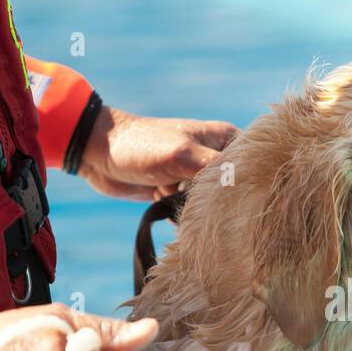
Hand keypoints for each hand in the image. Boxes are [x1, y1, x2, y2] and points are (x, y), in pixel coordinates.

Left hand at [78, 105, 237, 200]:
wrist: (98, 153)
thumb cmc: (142, 146)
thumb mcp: (183, 155)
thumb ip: (217, 170)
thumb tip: (246, 190)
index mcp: (225, 138)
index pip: (253, 165)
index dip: (250, 183)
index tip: (236, 198)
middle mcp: (214, 156)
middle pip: (232, 188)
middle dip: (214, 200)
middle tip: (191, 195)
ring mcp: (196, 175)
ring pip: (210, 203)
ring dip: (192, 207)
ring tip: (170, 192)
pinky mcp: (178, 191)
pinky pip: (190, 210)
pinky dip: (178, 212)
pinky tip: (163, 200)